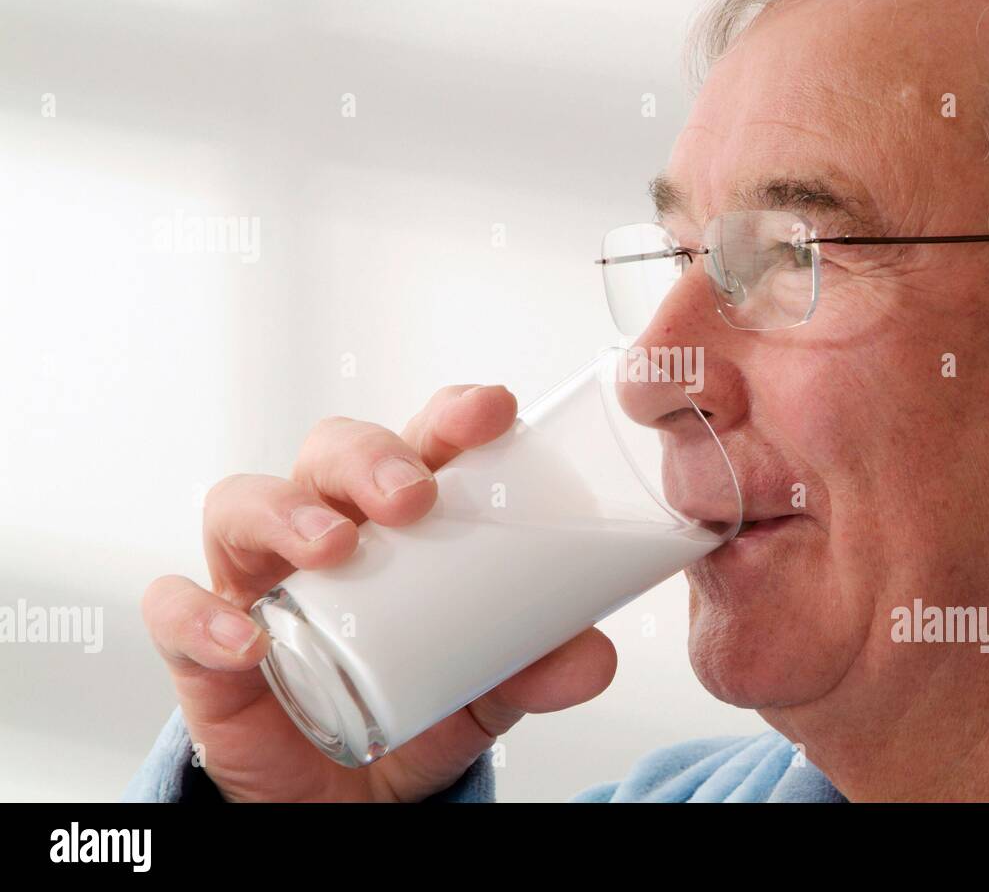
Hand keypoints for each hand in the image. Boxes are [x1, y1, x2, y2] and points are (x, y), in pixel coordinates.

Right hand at [140, 384, 617, 800]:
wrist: (345, 794)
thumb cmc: (412, 702)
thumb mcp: (487, 688)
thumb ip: (535, 666)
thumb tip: (594, 654)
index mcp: (398, 521)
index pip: (420, 441)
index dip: (450, 414)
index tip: (495, 411)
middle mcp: (324, 528)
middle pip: (329, 452)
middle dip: (369, 457)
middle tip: (412, 496)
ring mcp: (257, 577)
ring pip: (243, 504)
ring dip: (288, 512)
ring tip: (335, 546)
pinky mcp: (203, 640)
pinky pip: (177, 608)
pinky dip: (203, 617)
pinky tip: (248, 638)